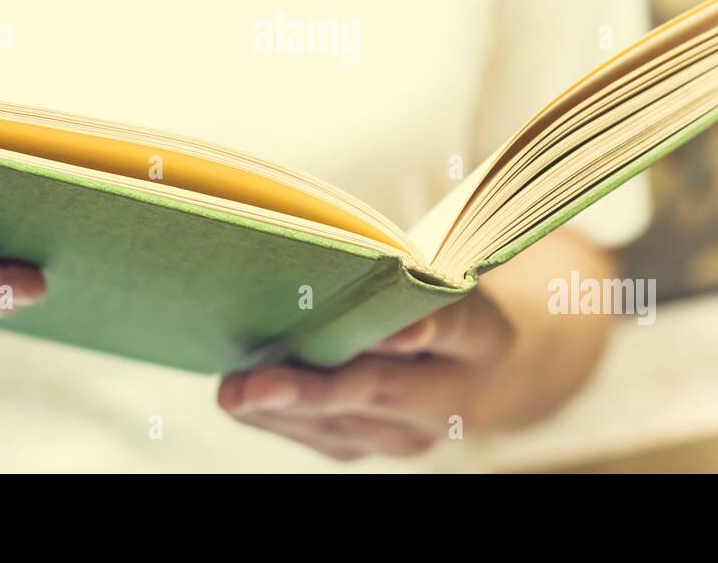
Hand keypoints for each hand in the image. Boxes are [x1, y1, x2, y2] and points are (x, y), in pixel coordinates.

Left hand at [217, 229, 618, 461]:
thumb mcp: (442, 275)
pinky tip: (242, 400)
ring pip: (342, 423)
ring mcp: (411, 433)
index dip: (422, 329)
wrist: (468, 365)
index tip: (396, 330)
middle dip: (315, 390)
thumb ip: (408, 276)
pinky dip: (279, 419)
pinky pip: (322, 438)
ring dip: (282, 408)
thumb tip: (349, 269)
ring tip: (234, 392)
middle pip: (381, 390)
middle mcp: (453, 397)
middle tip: (258, 384)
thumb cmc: (439, 297)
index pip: (454, 328)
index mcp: (482, 338)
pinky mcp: (372, 447)